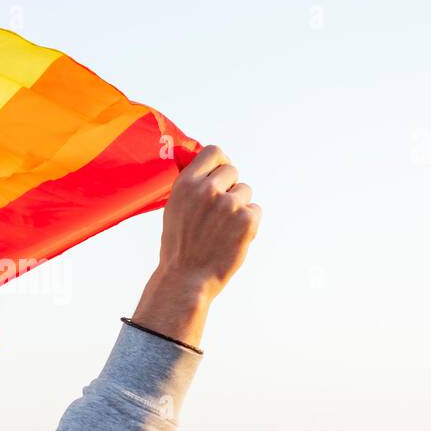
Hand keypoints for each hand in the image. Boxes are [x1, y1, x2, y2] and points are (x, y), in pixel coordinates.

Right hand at [132, 145, 260, 346]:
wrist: (186, 278)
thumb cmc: (179, 246)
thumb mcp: (175, 208)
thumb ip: (192, 187)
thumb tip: (213, 169)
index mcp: (186, 184)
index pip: (213, 152)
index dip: (219, 163)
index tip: (220, 175)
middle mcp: (208, 190)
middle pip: (232, 170)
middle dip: (229, 187)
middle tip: (220, 211)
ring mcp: (229, 205)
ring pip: (245, 191)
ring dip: (239, 207)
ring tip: (222, 229)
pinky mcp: (247, 220)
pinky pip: (256, 210)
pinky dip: (249, 223)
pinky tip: (232, 238)